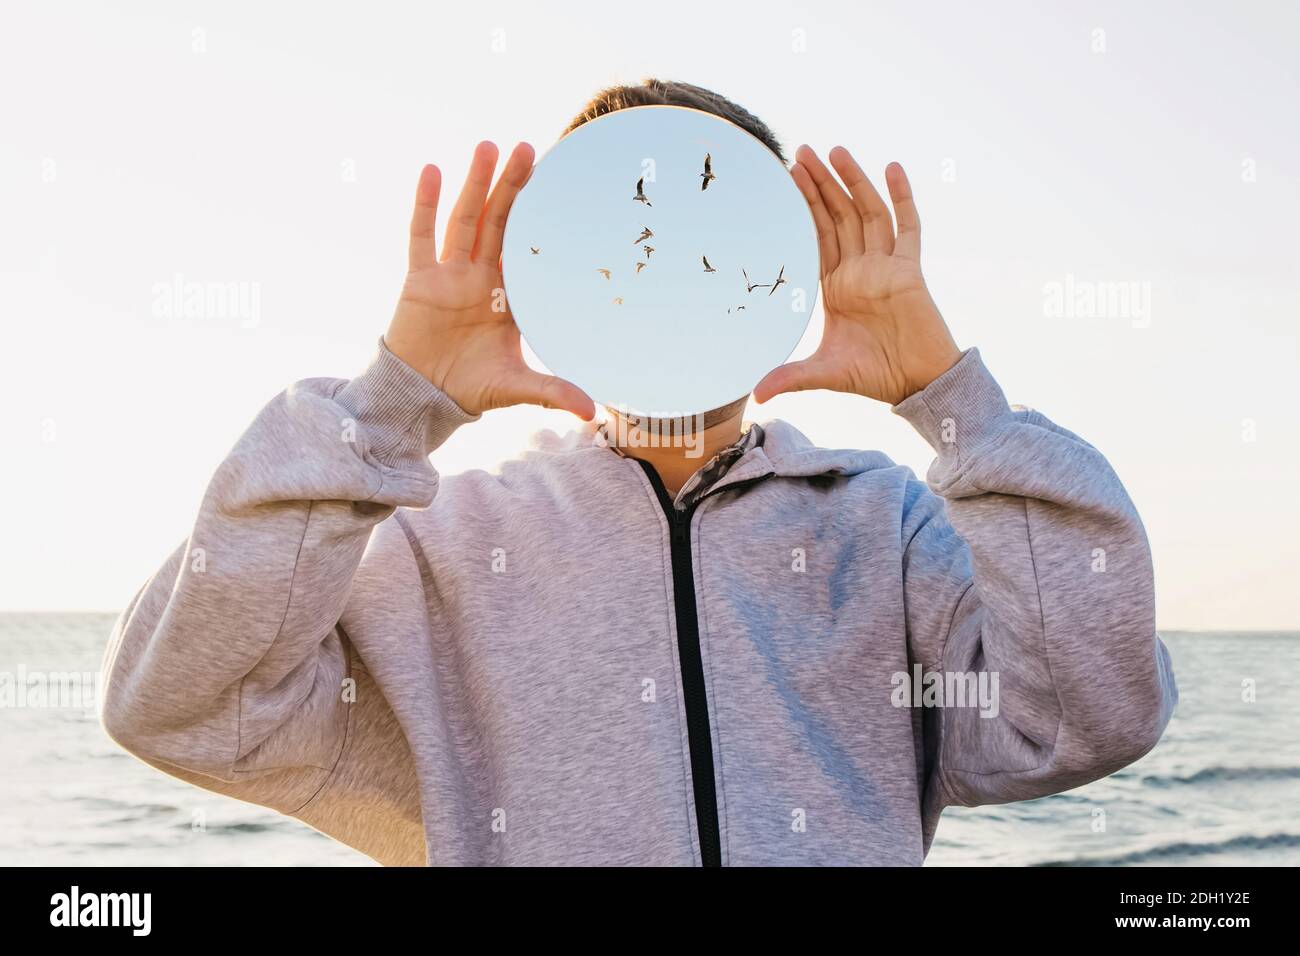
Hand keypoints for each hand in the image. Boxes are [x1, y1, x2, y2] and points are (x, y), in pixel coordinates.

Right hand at [384, 142, 594, 418]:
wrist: (422, 399)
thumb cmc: (470, 389)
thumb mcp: (517, 388)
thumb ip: (553, 391)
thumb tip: (593, 414)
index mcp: (507, 295)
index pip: (527, 248)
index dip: (540, 217)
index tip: (558, 184)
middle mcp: (480, 277)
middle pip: (499, 222)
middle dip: (512, 186)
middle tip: (529, 148)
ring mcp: (449, 275)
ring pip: (465, 220)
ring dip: (476, 184)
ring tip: (489, 146)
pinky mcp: (419, 280)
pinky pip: (422, 236)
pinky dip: (426, 204)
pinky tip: (433, 171)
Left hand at [754, 146, 961, 406]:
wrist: (916, 384)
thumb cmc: (873, 376)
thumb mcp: (823, 374)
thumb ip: (790, 377)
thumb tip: (755, 397)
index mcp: (835, 286)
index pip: (815, 237)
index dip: (801, 209)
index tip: (786, 179)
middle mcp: (859, 270)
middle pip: (837, 216)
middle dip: (820, 185)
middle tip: (801, 152)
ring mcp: (886, 266)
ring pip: (868, 213)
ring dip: (853, 181)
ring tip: (835, 150)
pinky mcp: (910, 269)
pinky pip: (908, 226)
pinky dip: (902, 197)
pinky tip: (892, 168)